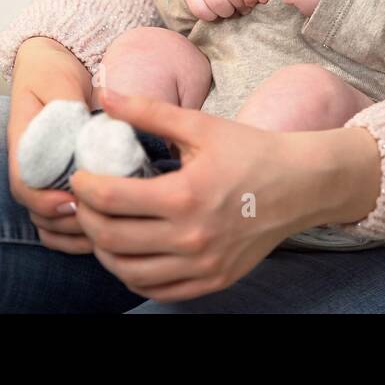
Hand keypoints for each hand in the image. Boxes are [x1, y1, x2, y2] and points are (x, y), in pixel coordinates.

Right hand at [5, 36, 95, 253]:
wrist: (53, 62)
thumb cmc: (53, 71)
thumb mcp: (60, 84)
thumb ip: (67, 110)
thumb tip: (81, 136)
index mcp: (23, 144)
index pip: (23, 185)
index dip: (45, 201)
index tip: (73, 200)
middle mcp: (29, 166)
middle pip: (36, 212)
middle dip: (66, 221)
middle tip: (100, 216)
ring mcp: (43, 176)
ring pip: (48, 222)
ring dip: (73, 231)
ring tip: (106, 223)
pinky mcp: (59, 181)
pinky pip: (59, 220)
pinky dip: (76, 233)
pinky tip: (101, 230)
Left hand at [70, 87, 379, 302]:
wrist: (303, 186)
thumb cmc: (252, 151)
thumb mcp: (201, 126)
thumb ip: (149, 111)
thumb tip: (104, 95)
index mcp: (187, 195)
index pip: (113, 199)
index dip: (85, 188)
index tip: (80, 177)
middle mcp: (192, 237)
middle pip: (113, 240)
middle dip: (87, 219)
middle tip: (85, 202)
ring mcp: (203, 265)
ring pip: (129, 272)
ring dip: (105, 251)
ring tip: (102, 227)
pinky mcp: (214, 280)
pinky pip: (158, 290)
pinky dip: (134, 275)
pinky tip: (130, 254)